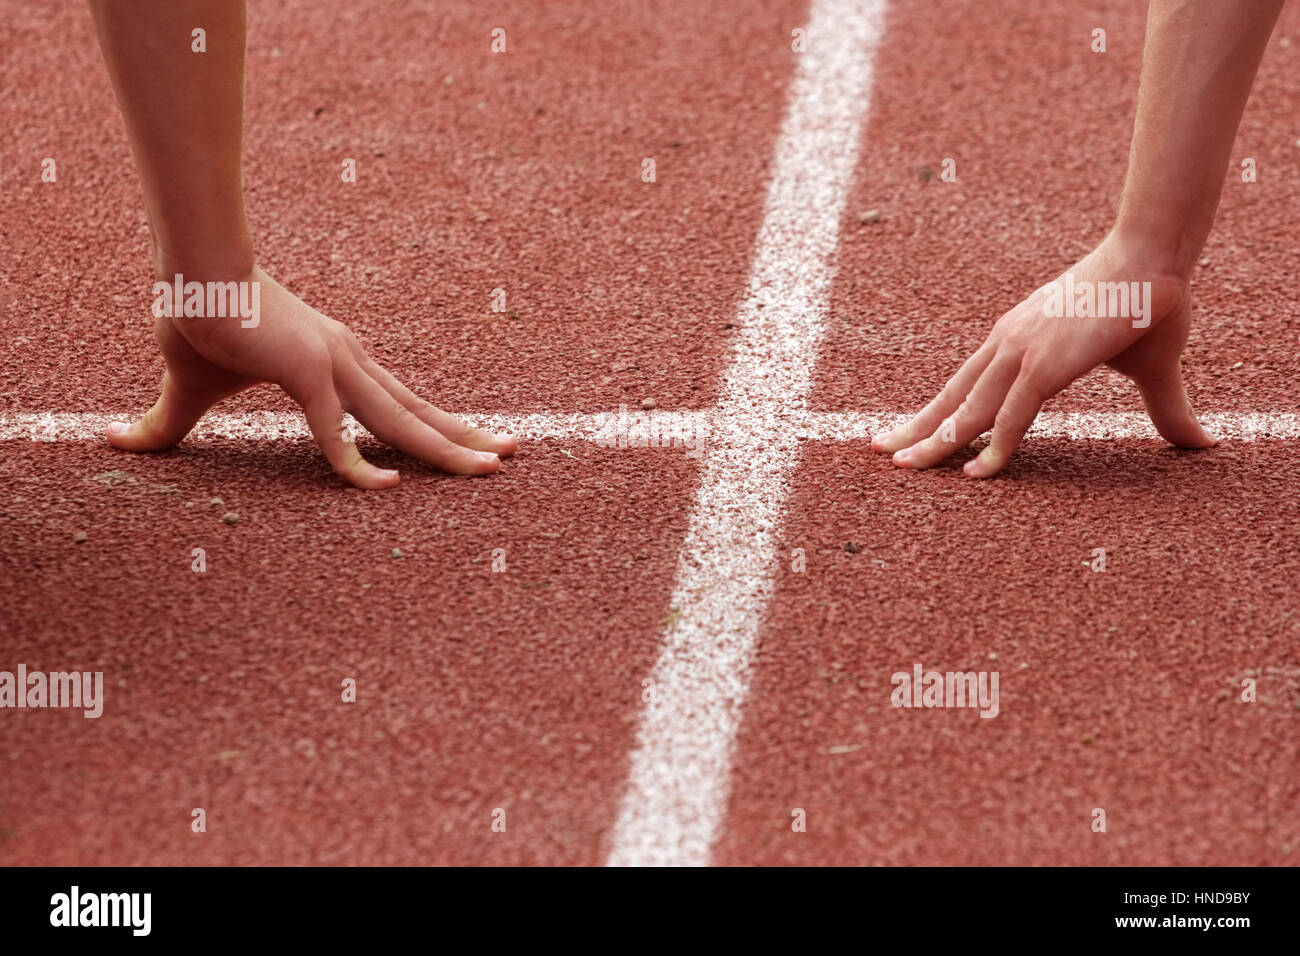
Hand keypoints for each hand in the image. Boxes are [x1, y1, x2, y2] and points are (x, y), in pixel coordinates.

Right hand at [107, 267, 516, 487]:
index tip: (469, 445)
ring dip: (450, 447)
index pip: (400, 404)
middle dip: (467, 437)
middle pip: (419, 412)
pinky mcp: (306, 371)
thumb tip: (113, 441)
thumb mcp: (188, 389)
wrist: (185, 272)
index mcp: (340, 363)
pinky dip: (355, 461)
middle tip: (512, 454)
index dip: (435, 426)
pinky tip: (382, 487)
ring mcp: (335, 366)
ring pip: (403, 421)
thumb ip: (168, 425)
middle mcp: (351, 363)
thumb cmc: (196, 320)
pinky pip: (334, 430)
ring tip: (495, 467)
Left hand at [870, 237, 1215, 476]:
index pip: (966, 384)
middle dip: (916, 428)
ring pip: (968, 410)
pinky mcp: (1044, 364)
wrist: (1157, 255)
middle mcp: (1008, 346)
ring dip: (935, 442)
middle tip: (882, 452)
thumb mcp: (1148, 368)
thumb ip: (1162, 409)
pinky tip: (976, 474)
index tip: (912, 431)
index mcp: (1017, 340)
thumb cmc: (1151, 301)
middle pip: (953, 397)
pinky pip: (1011, 416)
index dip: (939, 411)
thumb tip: (1200, 442)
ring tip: (903, 468)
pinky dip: (994, 447)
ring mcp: (1021, 353)